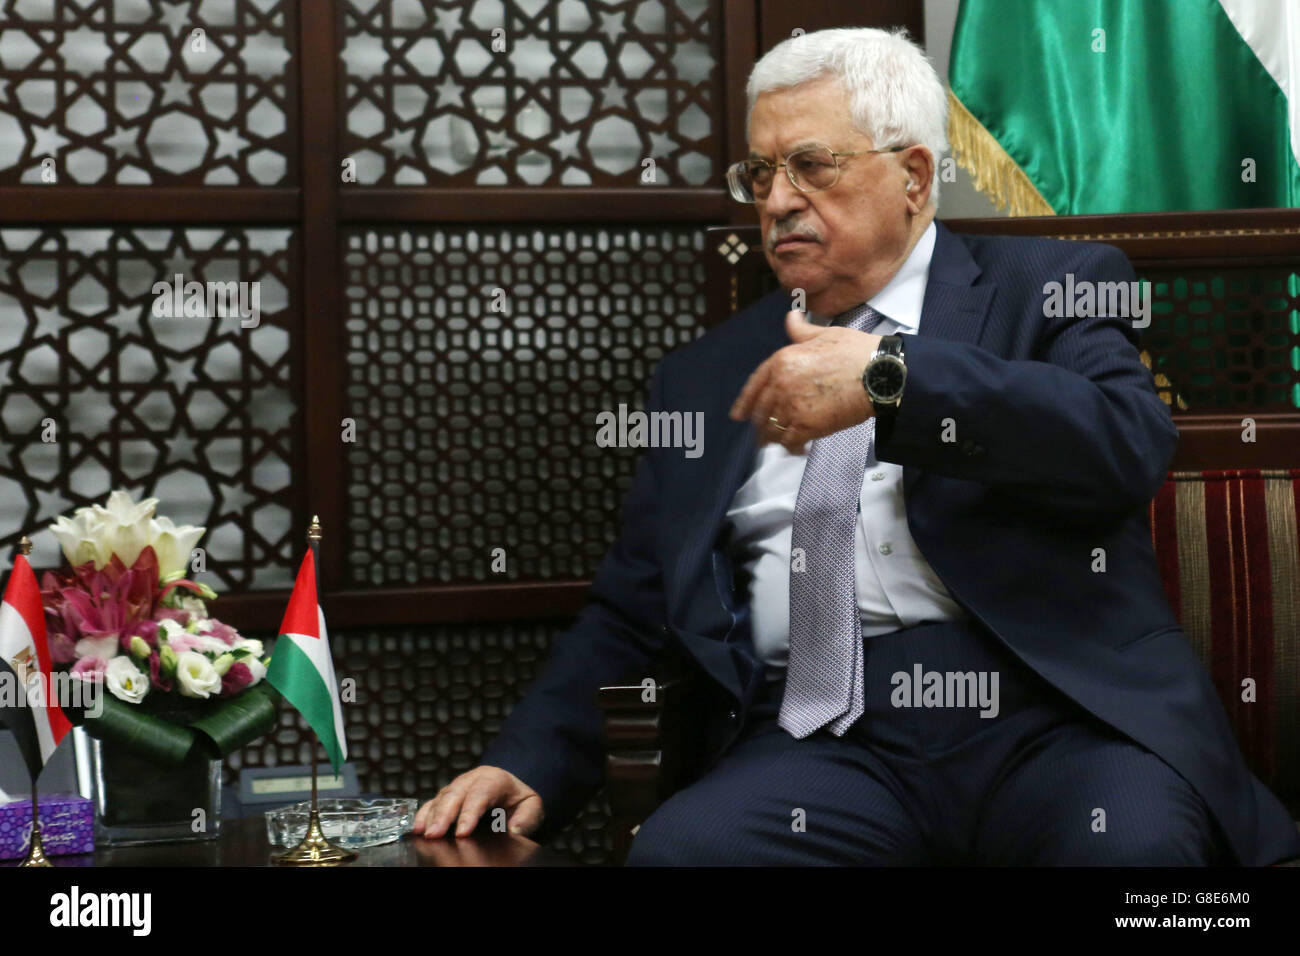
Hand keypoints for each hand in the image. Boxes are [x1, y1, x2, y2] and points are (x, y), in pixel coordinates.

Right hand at [414, 765, 543, 838]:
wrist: (511, 789)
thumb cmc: (519, 799)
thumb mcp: (532, 806)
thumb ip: (527, 817)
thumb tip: (514, 829)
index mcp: (495, 779)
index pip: (481, 794)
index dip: (469, 812)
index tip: (462, 832)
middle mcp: (473, 779)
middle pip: (455, 793)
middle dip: (444, 814)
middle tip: (435, 834)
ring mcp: (458, 786)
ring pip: (441, 796)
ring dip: (432, 815)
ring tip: (425, 833)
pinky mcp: (448, 795)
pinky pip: (432, 802)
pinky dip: (424, 814)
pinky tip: (418, 828)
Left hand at [730, 310, 878, 451]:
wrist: (879, 373)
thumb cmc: (857, 351)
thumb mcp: (825, 333)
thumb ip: (801, 330)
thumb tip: (792, 317)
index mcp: (782, 360)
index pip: (754, 385)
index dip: (744, 403)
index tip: (738, 415)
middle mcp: (782, 383)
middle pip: (761, 411)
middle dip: (761, 425)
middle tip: (763, 435)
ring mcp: (792, 405)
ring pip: (772, 429)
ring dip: (775, 438)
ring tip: (781, 443)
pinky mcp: (807, 425)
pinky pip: (789, 442)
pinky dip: (791, 447)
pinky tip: (798, 448)